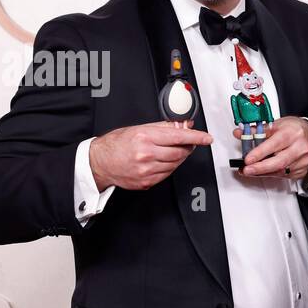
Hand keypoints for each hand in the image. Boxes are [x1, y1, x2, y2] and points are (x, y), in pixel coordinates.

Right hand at [89, 120, 212, 191]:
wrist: (99, 162)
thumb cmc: (116, 144)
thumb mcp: (138, 129)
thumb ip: (162, 127)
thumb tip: (182, 125)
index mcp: (145, 138)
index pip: (178, 137)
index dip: (196, 137)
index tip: (207, 138)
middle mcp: (146, 155)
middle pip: (180, 152)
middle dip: (188, 147)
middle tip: (187, 142)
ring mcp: (147, 170)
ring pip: (176, 164)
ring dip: (179, 157)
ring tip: (172, 151)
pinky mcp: (147, 182)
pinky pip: (167, 174)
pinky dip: (170, 166)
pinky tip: (164, 161)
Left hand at [238, 116, 307, 178]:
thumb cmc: (294, 129)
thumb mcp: (276, 124)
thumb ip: (257, 130)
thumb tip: (239, 133)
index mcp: (292, 133)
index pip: (274, 144)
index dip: (259, 153)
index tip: (248, 159)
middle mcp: (299, 147)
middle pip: (279, 162)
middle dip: (260, 168)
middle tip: (247, 170)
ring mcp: (302, 160)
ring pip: (280, 171)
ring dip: (263, 172)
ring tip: (251, 170)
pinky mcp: (302, 170)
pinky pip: (284, 176)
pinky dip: (272, 174)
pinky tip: (264, 171)